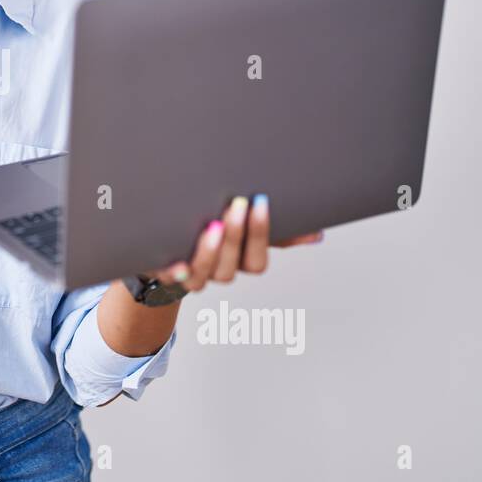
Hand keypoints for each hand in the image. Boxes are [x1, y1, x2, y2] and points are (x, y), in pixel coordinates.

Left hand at [140, 194, 322, 294]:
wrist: (168, 250)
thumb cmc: (216, 235)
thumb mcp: (246, 231)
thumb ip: (279, 232)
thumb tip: (317, 233)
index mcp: (240, 263)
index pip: (257, 260)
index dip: (260, 234)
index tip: (261, 202)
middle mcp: (217, 273)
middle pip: (231, 267)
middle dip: (236, 236)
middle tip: (236, 204)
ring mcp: (191, 276)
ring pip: (203, 276)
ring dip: (209, 253)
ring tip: (212, 226)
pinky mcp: (164, 273)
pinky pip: (169, 279)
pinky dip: (174, 272)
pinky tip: (177, 262)